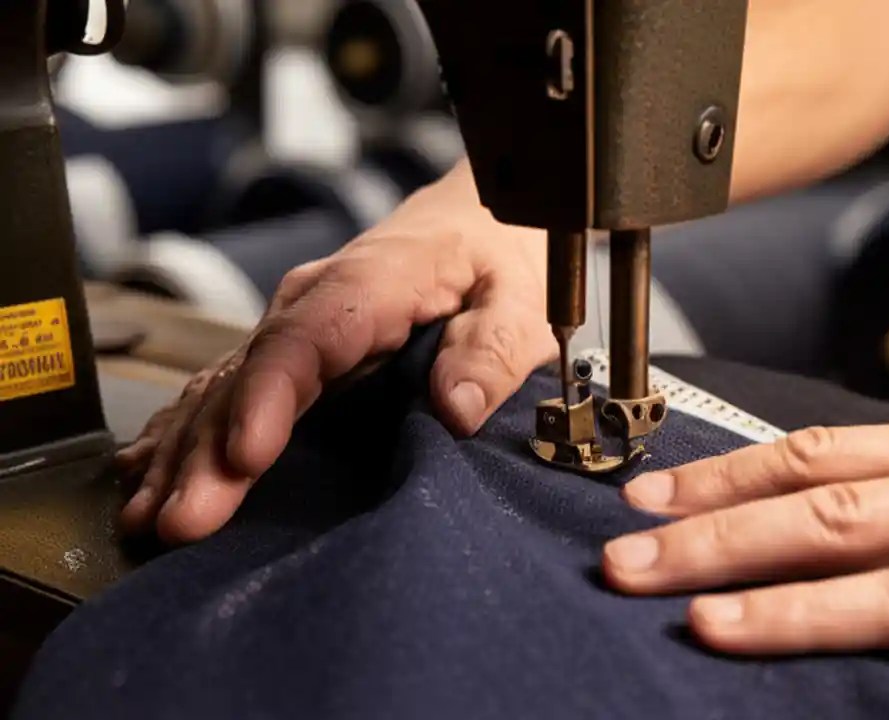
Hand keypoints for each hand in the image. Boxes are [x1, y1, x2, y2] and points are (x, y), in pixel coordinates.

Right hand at [115, 162, 555, 544]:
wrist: (477, 216)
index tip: (245, 454)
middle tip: (183, 519)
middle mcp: (316, 301)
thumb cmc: (499, 252)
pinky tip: (150, 479)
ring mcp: (295, 324)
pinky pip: (225, 390)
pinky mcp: (289, 350)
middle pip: (250, 375)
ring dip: (184, 452)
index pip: (307, 340)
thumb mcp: (523, 296)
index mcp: (374, 282)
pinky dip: (185, 434)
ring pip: (224, 386)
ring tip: (152, 518)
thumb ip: (493, 348)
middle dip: (209, 449)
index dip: (268, 398)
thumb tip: (459, 407)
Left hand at [602, 400, 888, 676]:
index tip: (656, 491)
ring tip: (653, 583)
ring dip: (735, 559)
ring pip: (845, 532)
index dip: (731, 470)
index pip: (824, 451)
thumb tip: (876, 521)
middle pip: (811, 485)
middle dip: (707, 515)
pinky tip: (751, 627)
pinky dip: (822, 613)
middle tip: (619, 539)